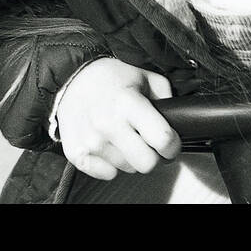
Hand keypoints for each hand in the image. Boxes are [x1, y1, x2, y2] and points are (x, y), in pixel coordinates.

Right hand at [55, 58, 181, 180]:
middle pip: (147, 163)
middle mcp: (108, 124)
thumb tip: (178, 121)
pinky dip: (112, 164)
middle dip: (155, 156)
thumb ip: (166, 97)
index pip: (163, 139)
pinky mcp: (77, 153)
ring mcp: (91, 141)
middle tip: (151, 145)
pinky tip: (110, 145)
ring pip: (128, 169)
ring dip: (131, 157)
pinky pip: (107, 173)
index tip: (171, 143)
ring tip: (125, 137)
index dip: (173, 145)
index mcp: (128, 103)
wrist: (72, 79)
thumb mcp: (145, 77)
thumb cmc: (110, 77)